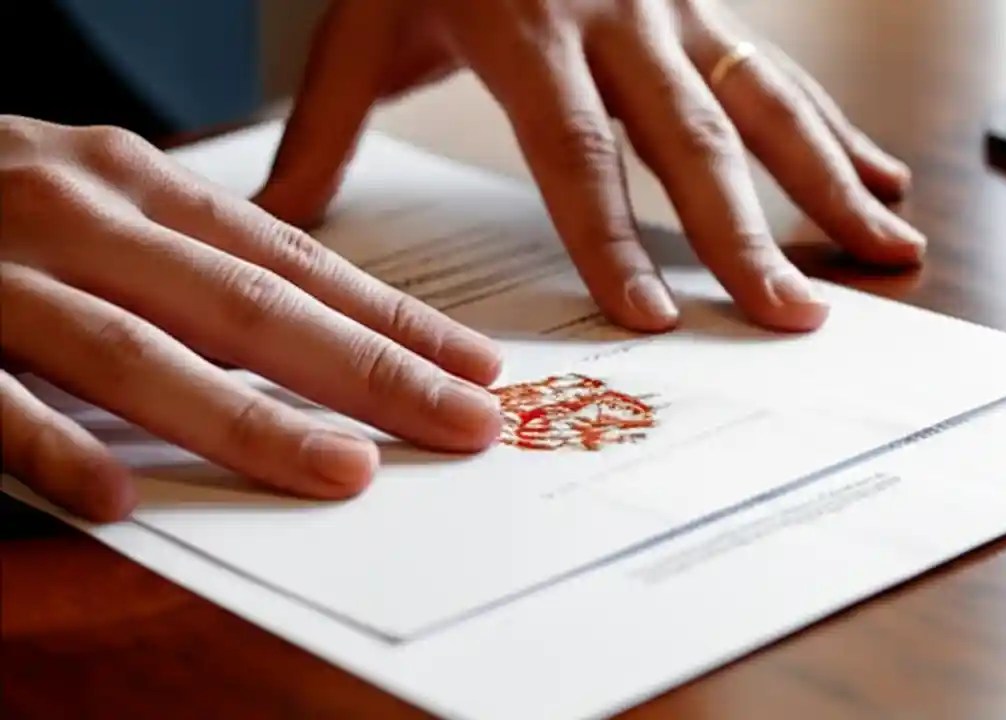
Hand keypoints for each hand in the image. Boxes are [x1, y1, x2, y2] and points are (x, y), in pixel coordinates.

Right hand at [0, 116, 502, 520]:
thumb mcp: (104, 202)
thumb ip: (195, 262)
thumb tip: (319, 334)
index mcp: (139, 186)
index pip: (297, 261)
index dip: (392, 318)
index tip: (475, 365)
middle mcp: (82, 216)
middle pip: (250, 306)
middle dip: (369, 372)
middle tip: (463, 423)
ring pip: (137, 355)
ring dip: (245, 420)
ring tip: (343, 472)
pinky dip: (50, 448)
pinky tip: (117, 501)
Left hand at [256, 0, 924, 333]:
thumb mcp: (357, 19)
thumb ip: (323, 127)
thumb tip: (270, 229)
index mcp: (526, 26)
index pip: (578, 152)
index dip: (615, 240)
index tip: (655, 323)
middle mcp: (618, 15)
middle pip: (693, 141)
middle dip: (749, 237)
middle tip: (794, 318)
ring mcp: (675, 7)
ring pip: (765, 104)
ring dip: (831, 183)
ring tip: (888, 251)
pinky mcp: (705, 5)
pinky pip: (779, 75)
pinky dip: (837, 133)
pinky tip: (884, 180)